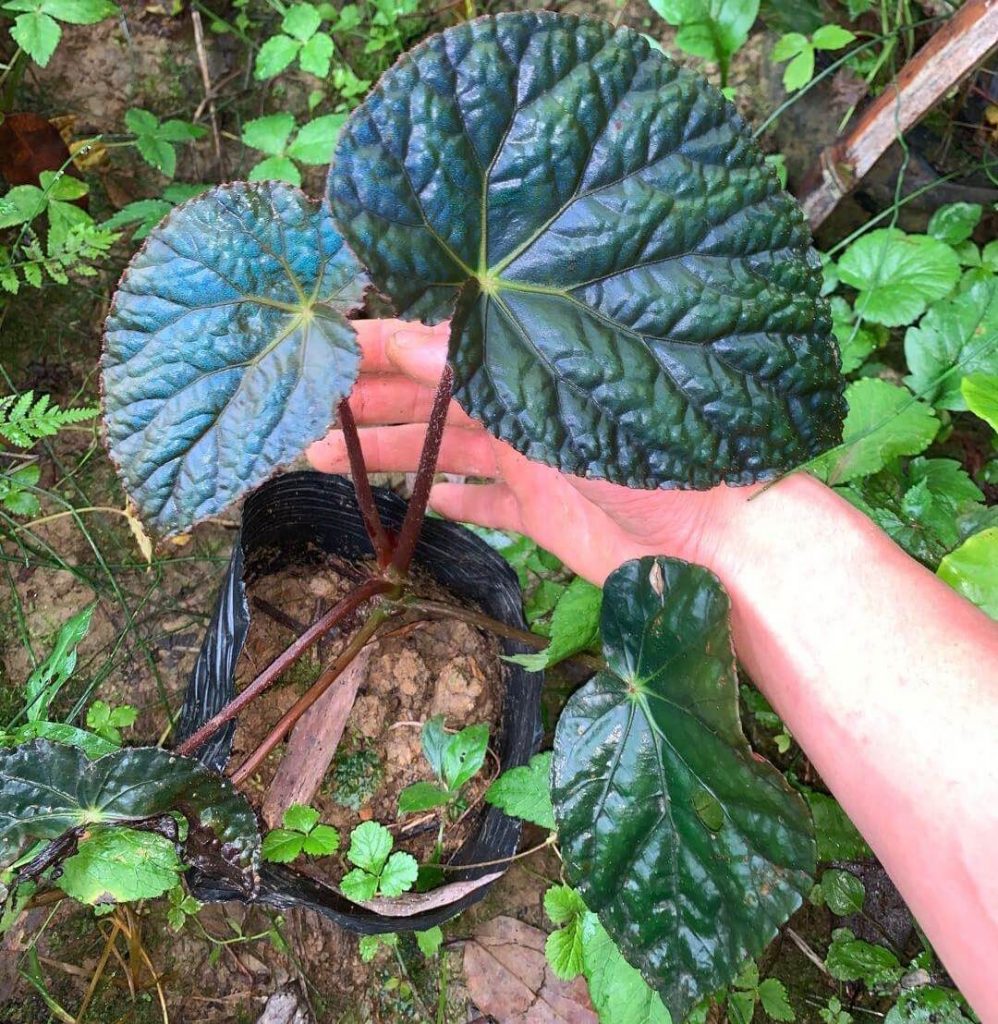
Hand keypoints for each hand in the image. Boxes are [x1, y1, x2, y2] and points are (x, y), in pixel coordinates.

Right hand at [307, 318, 755, 586]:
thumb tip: (412, 339)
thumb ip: (487, 373)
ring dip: (389, 452)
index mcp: (531, 365)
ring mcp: (532, 458)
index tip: (326, 348)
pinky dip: (445, 499)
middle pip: (430, 399)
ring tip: (320, 458)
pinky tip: (403, 502)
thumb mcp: (565, 404)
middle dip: (369, 403)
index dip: (380, 346)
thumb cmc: (652, 460)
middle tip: (307, 413)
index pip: (440, 346)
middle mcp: (527, 405)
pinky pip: (482, 501)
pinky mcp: (541, 509)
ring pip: (444, 450)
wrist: (711, 544)